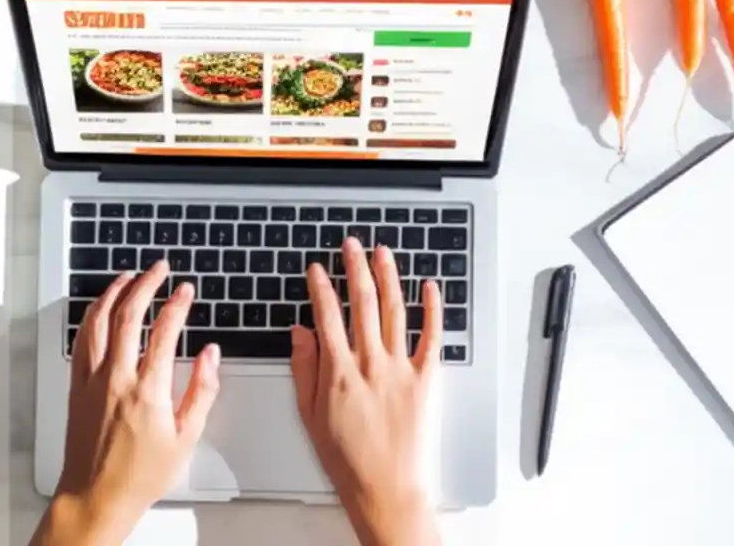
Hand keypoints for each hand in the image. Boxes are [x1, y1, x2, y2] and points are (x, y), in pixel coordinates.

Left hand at [31, 262, 220, 545]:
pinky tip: (100, 308)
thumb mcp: (186, 437)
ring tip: (127, 276)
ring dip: (113, 293)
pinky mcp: (76, 387)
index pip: (163, 332)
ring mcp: (91, 381)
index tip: (186, 289)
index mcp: (147, 391)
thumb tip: (210, 355)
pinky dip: (91, 317)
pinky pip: (80, 341)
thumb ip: (202, 391)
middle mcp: (115, 379)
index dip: (177, 304)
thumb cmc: (141, 474)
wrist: (97, 496)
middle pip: (127, 316)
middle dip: (145, 284)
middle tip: (158, 269)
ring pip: (97, 322)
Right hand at [291, 238, 443, 545]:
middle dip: (354, 267)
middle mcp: (370, 363)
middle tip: (350, 245)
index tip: (317, 269)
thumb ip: (304, 368)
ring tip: (382, 252)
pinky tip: (430, 287)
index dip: (320, 286)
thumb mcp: (309, 415)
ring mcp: (401, 368)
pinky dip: (432, 308)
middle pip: (362, 302)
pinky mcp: (427, 379)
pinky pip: (432, 336)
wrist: (387, 488)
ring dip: (388, 276)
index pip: (327, 314)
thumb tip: (300, 332)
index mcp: (338, 371)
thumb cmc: (347, 459)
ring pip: (394, 310)